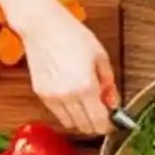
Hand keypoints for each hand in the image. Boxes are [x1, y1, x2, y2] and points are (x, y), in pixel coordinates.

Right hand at [16, 1, 116, 135]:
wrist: (42, 26)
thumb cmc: (72, 35)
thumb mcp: (100, 56)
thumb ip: (109, 83)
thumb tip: (113, 103)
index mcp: (86, 87)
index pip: (99, 122)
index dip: (108, 126)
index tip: (112, 123)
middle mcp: (68, 96)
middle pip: (85, 127)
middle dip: (96, 124)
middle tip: (102, 114)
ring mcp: (53, 97)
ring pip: (71, 124)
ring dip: (81, 120)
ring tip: (86, 105)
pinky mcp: (41, 94)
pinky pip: (58, 114)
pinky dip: (68, 112)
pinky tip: (73, 98)